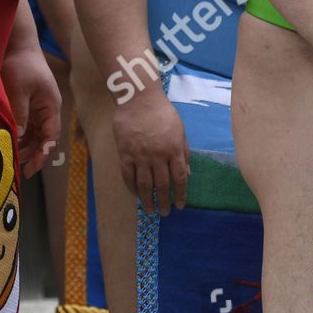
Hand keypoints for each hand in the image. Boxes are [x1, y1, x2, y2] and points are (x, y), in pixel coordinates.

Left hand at [1, 46, 60, 176]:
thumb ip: (20, 114)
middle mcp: (47, 110)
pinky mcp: (27, 105)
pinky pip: (26, 126)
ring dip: (24, 147)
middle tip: (16, 168)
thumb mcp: (20, 90)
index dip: (42, 155)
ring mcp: (37, 108)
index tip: (30, 169)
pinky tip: (7, 143)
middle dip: (31, 154)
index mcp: (51, 107)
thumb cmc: (22, 64)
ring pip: (33, 135)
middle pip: (43, 140)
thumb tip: (19, 137)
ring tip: (10, 158)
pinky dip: (18, 136)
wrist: (17, 45)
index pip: (50, 138)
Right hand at [113, 94, 187, 215]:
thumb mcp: (180, 130)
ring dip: (147, 200)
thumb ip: (183, 152)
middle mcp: (158, 155)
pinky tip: (135, 195)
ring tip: (149, 210)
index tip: (180, 205)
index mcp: (174, 149)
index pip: (180, 178)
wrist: (139, 100)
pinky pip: (128, 176)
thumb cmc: (162, 113)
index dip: (181, 194)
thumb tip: (188, 174)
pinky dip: (132, 188)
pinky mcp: (125, 154)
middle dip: (164, 202)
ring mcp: (140, 156)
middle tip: (164, 213)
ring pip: (144, 184)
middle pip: (162, 185)